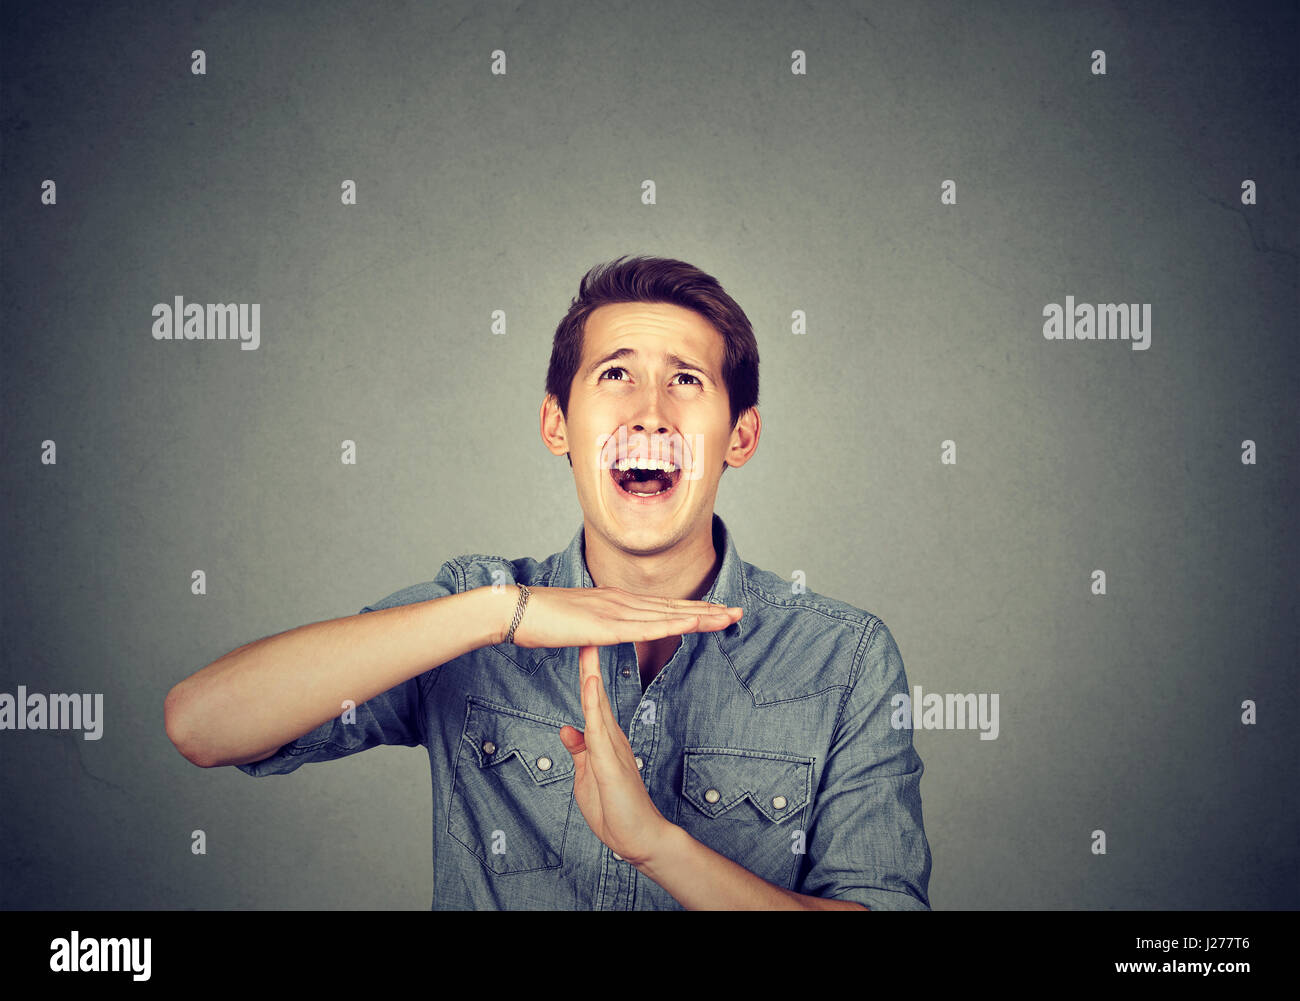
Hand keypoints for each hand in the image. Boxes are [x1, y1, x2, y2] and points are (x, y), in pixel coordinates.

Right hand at [498, 584, 740, 648]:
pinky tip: (693, 624)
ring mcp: (615, 611)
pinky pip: (646, 626)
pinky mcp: (605, 625)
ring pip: (667, 614)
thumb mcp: (577, 625)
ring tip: (728, 618)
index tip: (717, 612)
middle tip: (739, 612)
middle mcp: (621, 601)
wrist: (516, 610)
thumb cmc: (539, 619)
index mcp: (615, 601)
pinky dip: (673, 624)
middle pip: (673, 606)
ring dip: (700, 616)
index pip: (663, 606)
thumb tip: (604, 634)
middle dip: (708, 610)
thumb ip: (596, 628)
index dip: (692, 609)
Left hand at [558, 644, 672, 864]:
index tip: (578, 645)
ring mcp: (612, 747)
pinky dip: (593, 704)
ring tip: (587, 644)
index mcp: (604, 738)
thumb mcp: (587, 776)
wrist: (639, 837)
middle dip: (589, 662)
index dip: (584, 673)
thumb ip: (579, 751)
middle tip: (583, 629)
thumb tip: (567, 728)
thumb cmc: (615, 809)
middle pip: (595, 693)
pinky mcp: (610, 761)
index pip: (591, 699)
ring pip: (598, 703)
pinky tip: (592, 683)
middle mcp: (610, 736)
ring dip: (591, 674)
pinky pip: (599, 728)